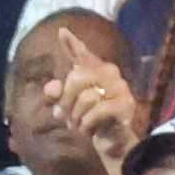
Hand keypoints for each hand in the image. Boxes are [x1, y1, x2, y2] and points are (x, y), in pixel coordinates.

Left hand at [48, 28, 140, 170]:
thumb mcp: (70, 110)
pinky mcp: (125, 105)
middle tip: (66, 117)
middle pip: (77, 77)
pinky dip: (87, 124)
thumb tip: (49, 88)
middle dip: (66, 101)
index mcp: (96, 71)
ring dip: (77, 117)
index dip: (72, 44)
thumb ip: (59, 96)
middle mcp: (110, 73)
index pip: (82, 54)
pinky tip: (89, 130)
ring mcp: (119, 88)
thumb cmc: (90, 122)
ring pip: (86, 97)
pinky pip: (97, 111)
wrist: (112, 143)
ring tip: (80, 126)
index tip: (61, 32)